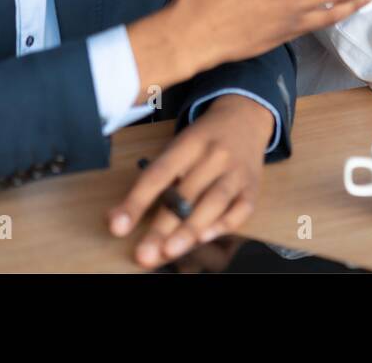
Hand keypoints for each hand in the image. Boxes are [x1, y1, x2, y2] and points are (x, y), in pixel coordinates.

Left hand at [108, 95, 268, 268]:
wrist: (246, 116)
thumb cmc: (204, 139)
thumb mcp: (178, 146)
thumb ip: (154, 179)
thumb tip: (118, 218)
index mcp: (190, 142)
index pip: (159, 174)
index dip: (137, 201)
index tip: (118, 226)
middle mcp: (215, 155)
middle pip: (186, 193)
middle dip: (163, 227)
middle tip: (144, 254)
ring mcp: (237, 171)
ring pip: (215, 202)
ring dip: (190, 229)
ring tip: (169, 252)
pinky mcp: (253, 186)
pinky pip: (241, 209)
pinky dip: (223, 225)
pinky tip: (204, 239)